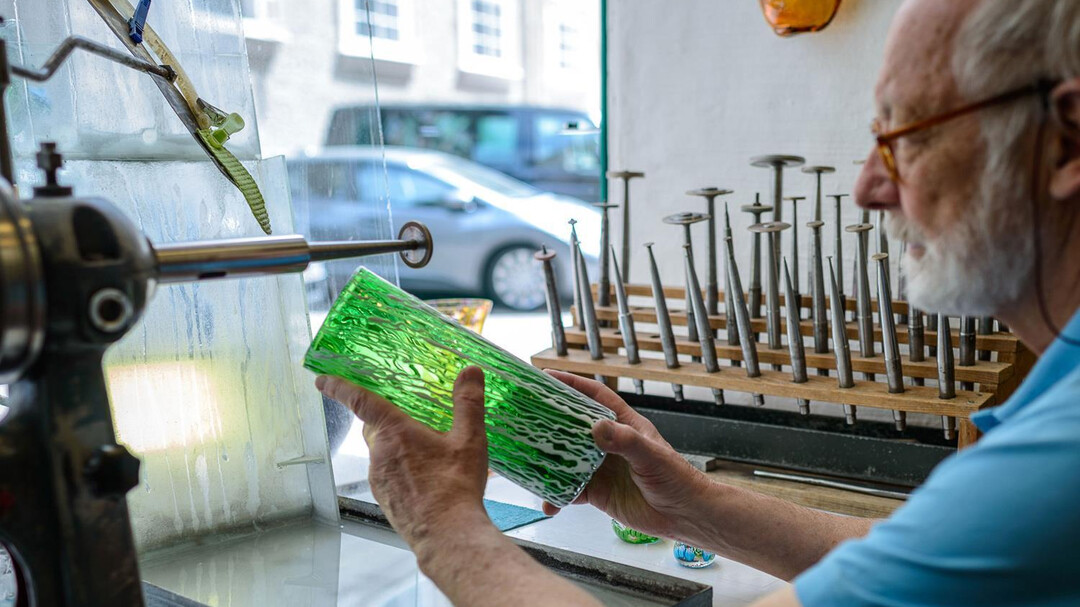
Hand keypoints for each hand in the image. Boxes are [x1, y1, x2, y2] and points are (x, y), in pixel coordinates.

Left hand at [316, 366, 494, 550]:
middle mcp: (379, 454)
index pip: (360, 401)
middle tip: (405, 416)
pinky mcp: (385, 499)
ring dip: (396, 446)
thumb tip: (471, 372)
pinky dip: (399, 469)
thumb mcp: (469, 439)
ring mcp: (379, 479)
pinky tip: (425, 477)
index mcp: (395, 432)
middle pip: (373, 427)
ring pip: (380, 452)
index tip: (321, 381)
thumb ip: (468, 403)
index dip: (339, 387)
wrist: (447, 536)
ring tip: (427, 452)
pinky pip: (386, 474)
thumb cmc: (455, 487)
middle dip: (383, 418)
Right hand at [543, 371, 711, 540]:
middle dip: (548, 421)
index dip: (572, 384)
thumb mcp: (651, 455)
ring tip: (526, 462)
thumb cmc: (676, 478)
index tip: (546, 376)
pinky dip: (557, 496)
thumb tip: (596, 427)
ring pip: (566, 459)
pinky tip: (549, 503)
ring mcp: (600, 467)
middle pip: (572, 426)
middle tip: (522, 416)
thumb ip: (625, 441)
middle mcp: (608, 443)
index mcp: (624, 424)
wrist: (684, 515)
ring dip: (547, 462)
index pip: (595, 396)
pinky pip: (570, 491)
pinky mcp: (597, 492)